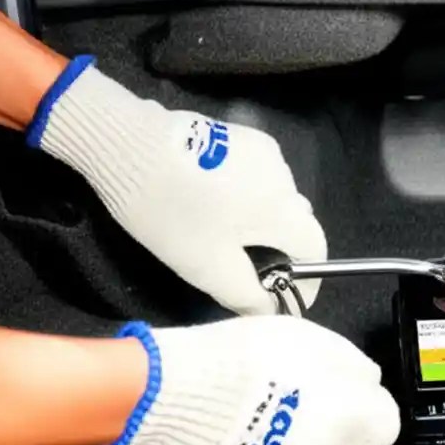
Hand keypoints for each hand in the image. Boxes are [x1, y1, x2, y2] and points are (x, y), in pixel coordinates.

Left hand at [27, 56, 325, 314]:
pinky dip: (246, 193)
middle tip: (245, 269)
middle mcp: (285, 178)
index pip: (316, 249)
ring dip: (260, 219)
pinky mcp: (241, 135)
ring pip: (276, 198)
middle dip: (279, 250)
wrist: (128, 145)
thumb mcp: (207, 268)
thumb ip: (247, 296)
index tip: (284, 295)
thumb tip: (271, 309)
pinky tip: (212, 198)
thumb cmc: (172, 213)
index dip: (306, 279)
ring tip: (222, 230)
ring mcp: (264, 152)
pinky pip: (258, 174)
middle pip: (296, 223)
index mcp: (283, 211)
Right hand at [86, 316, 399, 444]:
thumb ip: (351, 364)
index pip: (385, 423)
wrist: (177, 396)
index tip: (346, 392)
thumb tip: (364, 377)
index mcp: (354, 419)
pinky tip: (240, 435)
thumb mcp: (313, 338)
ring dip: (294, 444)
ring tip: (261, 411)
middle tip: (299, 396)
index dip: (365, 406)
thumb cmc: (243, 361)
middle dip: (331, 425)